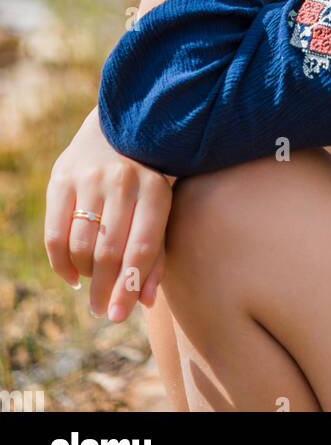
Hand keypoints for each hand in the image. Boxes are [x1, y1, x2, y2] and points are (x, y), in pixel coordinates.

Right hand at [44, 106, 173, 321]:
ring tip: (91, 287)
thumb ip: (157, 252)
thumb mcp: (162, 208)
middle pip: (109, 252)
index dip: (129, 288)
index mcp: (156, 188)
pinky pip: (54, 234)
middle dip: (103, 289)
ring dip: (84, 277)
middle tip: (101, 309)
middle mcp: (123, 180)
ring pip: (80, 246)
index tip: (117, 315)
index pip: (142, 248)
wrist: (119, 128)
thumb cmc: (148, 179)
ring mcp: (90, 177)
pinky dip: (60, 263)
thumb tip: (146, 300)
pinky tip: (72, 274)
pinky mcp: (62, 177)